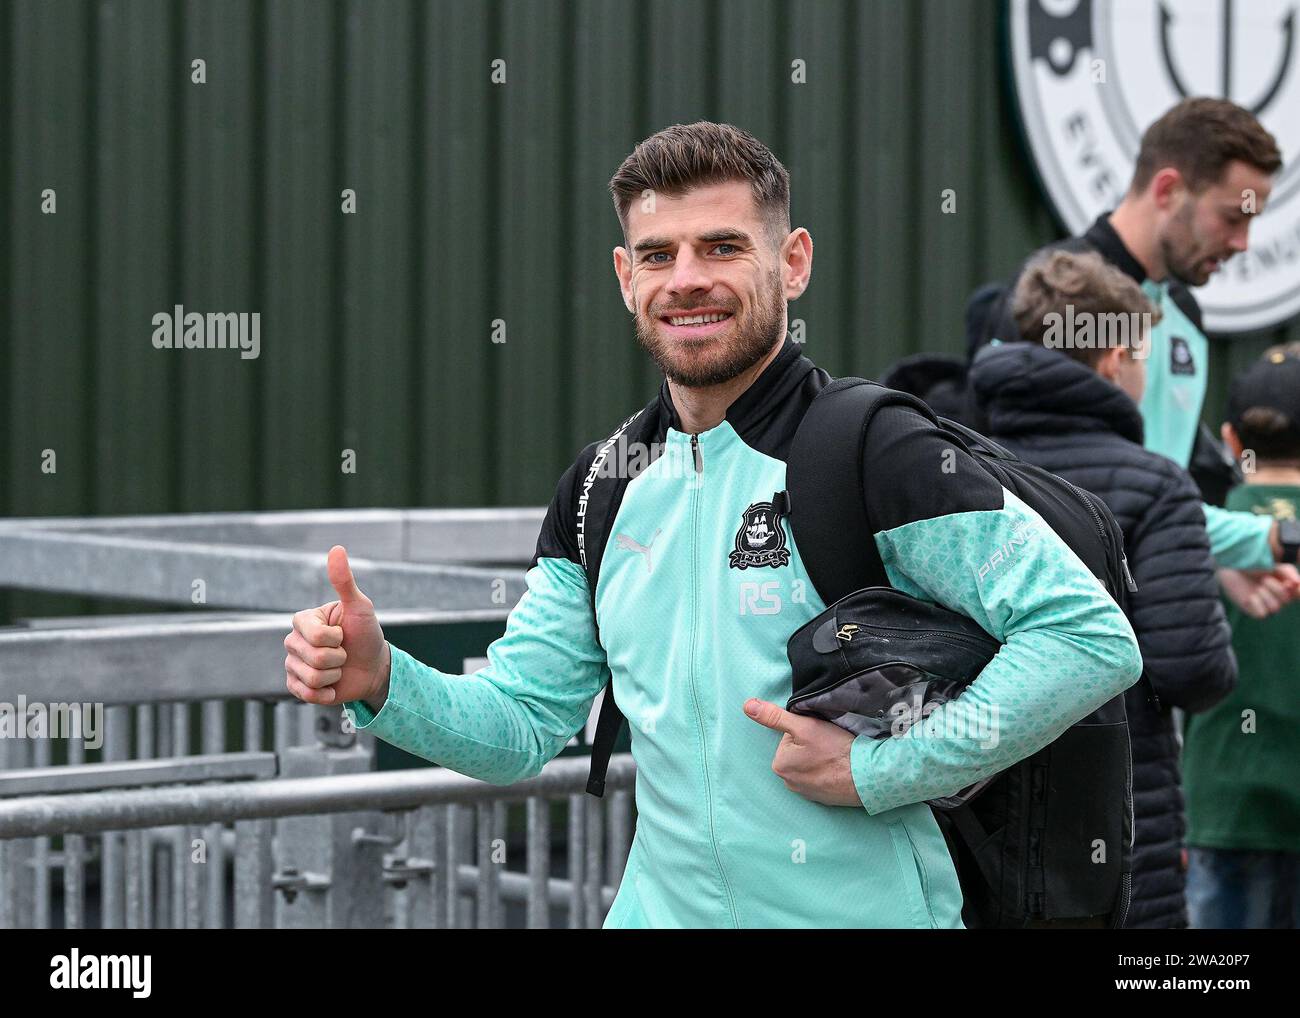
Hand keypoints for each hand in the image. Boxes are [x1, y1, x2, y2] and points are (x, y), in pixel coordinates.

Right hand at [284, 546, 390, 708]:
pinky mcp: (296, 686)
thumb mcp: (359, 607)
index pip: (314, 635)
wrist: (374, 667)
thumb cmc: (366, 634)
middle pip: (312, 657)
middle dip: (337, 658)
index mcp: (304, 620)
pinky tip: (332, 686)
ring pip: (310, 677)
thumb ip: (344, 581)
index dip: (335, 638)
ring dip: (333, 676)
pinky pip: (304, 694)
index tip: (343, 634)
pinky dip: (325, 694)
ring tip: (339, 667)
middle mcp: (294, 641)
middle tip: (344, 653)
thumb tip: (336, 548)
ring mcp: (293, 663)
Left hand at [744, 698, 860, 805]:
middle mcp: (788, 783)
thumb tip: (747, 706)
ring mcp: (806, 793)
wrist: (866, 776)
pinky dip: (829, 772)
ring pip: (810, 765)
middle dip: (811, 746)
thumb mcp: (803, 726)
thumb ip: (775, 716)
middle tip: (830, 744)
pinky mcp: (822, 799)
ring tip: (836, 756)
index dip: (805, 731)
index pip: (789, 738)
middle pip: (798, 753)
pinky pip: (821, 778)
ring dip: (820, 759)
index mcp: (779, 765)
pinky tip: (840, 768)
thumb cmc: (834, 750)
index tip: (820, 734)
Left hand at [1217, 564, 1299, 619]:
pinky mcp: (1252, 610)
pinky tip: (1250, 596)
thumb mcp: (1275, 566)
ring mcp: (1265, 605)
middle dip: (1277, 589)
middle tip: (1265, 580)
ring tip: (1257, 587)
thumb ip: (1289, 572)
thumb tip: (1297, 583)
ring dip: (1266, 595)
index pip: (1298, 594)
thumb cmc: (1255, 566)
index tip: (1289, 583)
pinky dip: (1257, 604)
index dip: (1297, 592)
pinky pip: (1262, 614)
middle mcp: (1277, 598)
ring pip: (1275, 608)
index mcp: (1286, 588)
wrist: (1234, 567)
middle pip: (1286, 600)